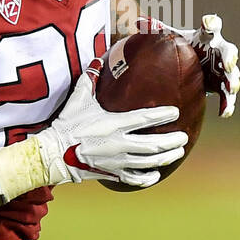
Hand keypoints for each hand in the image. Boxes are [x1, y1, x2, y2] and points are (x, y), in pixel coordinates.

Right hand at [32, 59, 187, 187]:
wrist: (54, 154)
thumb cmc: (67, 124)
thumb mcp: (78, 99)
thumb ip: (90, 79)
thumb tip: (96, 60)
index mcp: (114, 124)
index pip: (145, 118)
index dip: (163, 115)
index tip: (176, 112)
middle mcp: (119, 143)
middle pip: (153, 144)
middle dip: (172, 141)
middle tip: (184, 137)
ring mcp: (117, 161)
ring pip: (148, 162)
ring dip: (166, 157)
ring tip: (178, 152)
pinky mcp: (112, 173)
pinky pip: (134, 178)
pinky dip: (147, 177)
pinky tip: (156, 174)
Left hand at [140, 14, 239, 116]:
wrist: (188, 62)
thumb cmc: (181, 46)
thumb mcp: (170, 38)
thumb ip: (156, 29)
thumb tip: (138, 21)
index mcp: (206, 37)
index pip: (212, 26)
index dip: (211, 24)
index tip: (207, 24)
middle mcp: (219, 52)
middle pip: (228, 52)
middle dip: (229, 58)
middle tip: (227, 64)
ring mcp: (222, 70)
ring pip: (232, 75)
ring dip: (232, 82)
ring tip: (230, 89)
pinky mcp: (221, 86)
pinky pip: (227, 96)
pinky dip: (227, 104)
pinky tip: (224, 113)